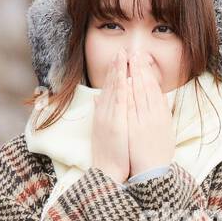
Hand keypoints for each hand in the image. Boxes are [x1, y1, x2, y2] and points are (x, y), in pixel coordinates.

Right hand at [91, 50, 129, 183]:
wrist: (107, 170)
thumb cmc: (107, 152)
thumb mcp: (101, 130)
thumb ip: (99, 113)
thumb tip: (96, 100)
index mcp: (103, 113)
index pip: (109, 88)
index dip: (113, 72)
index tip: (118, 58)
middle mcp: (104, 112)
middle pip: (110, 85)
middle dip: (115, 66)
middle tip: (121, 50)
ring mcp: (109, 117)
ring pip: (114, 89)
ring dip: (118, 72)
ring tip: (122, 55)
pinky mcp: (116, 124)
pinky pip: (119, 103)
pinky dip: (121, 89)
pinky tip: (125, 77)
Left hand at [127, 54, 174, 174]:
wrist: (152, 173)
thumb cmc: (157, 154)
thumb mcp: (164, 131)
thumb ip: (161, 113)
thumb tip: (160, 97)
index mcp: (161, 115)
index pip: (153, 88)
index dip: (147, 72)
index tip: (142, 59)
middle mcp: (154, 115)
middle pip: (146, 86)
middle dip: (140, 68)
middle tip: (135, 51)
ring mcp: (144, 121)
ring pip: (139, 92)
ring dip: (134, 74)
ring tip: (129, 59)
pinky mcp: (135, 128)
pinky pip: (131, 106)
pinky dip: (128, 92)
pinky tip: (124, 80)